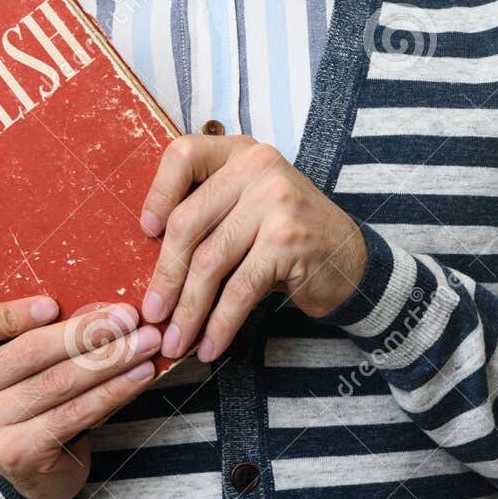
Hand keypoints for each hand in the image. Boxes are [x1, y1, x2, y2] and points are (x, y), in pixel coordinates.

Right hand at [0, 296, 160, 498]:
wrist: (24, 463)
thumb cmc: (25, 390)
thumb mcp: (17, 356)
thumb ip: (39, 330)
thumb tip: (105, 308)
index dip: (12, 314)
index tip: (54, 304)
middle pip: (29, 352)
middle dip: (88, 331)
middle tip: (130, 317)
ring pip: (58, 383)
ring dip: (110, 360)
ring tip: (146, 343)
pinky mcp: (16, 453)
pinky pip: (74, 414)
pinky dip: (113, 392)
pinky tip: (139, 376)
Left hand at [138, 134, 367, 361]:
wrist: (350, 260)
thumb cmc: (287, 237)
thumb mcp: (248, 207)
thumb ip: (208, 213)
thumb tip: (151, 266)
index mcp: (240, 153)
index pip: (184, 156)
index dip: (158, 193)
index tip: (147, 232)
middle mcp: (257, 168)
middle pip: (189, 221)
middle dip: (166, 276)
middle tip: (154, 313)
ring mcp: (275, 201)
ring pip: (210, 261)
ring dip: (189, 310)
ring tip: (177, 341)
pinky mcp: (288, 241)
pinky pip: (239, 289)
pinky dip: (220, 324)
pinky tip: (210, 345)